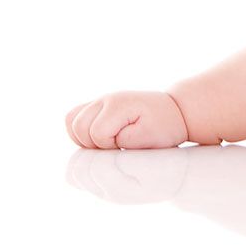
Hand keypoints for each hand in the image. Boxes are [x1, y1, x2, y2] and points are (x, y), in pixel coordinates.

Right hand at [65, 90, 189, 149]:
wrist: (174, 112)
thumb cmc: (165, 127)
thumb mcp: (151, 138)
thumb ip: (124, 142)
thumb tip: (99, 147)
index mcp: (118, 104)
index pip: (96, 133)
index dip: (109, 145)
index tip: (127, 143)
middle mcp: (105, 98)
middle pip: (77, 127)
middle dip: (93, 143)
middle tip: (117, 144)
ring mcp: (99, 100)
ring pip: (71, 122)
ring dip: (84, 138)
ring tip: (108, 141)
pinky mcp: (96, 106)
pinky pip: (72, 119)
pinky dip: (80, 132)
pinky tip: (99, 137)